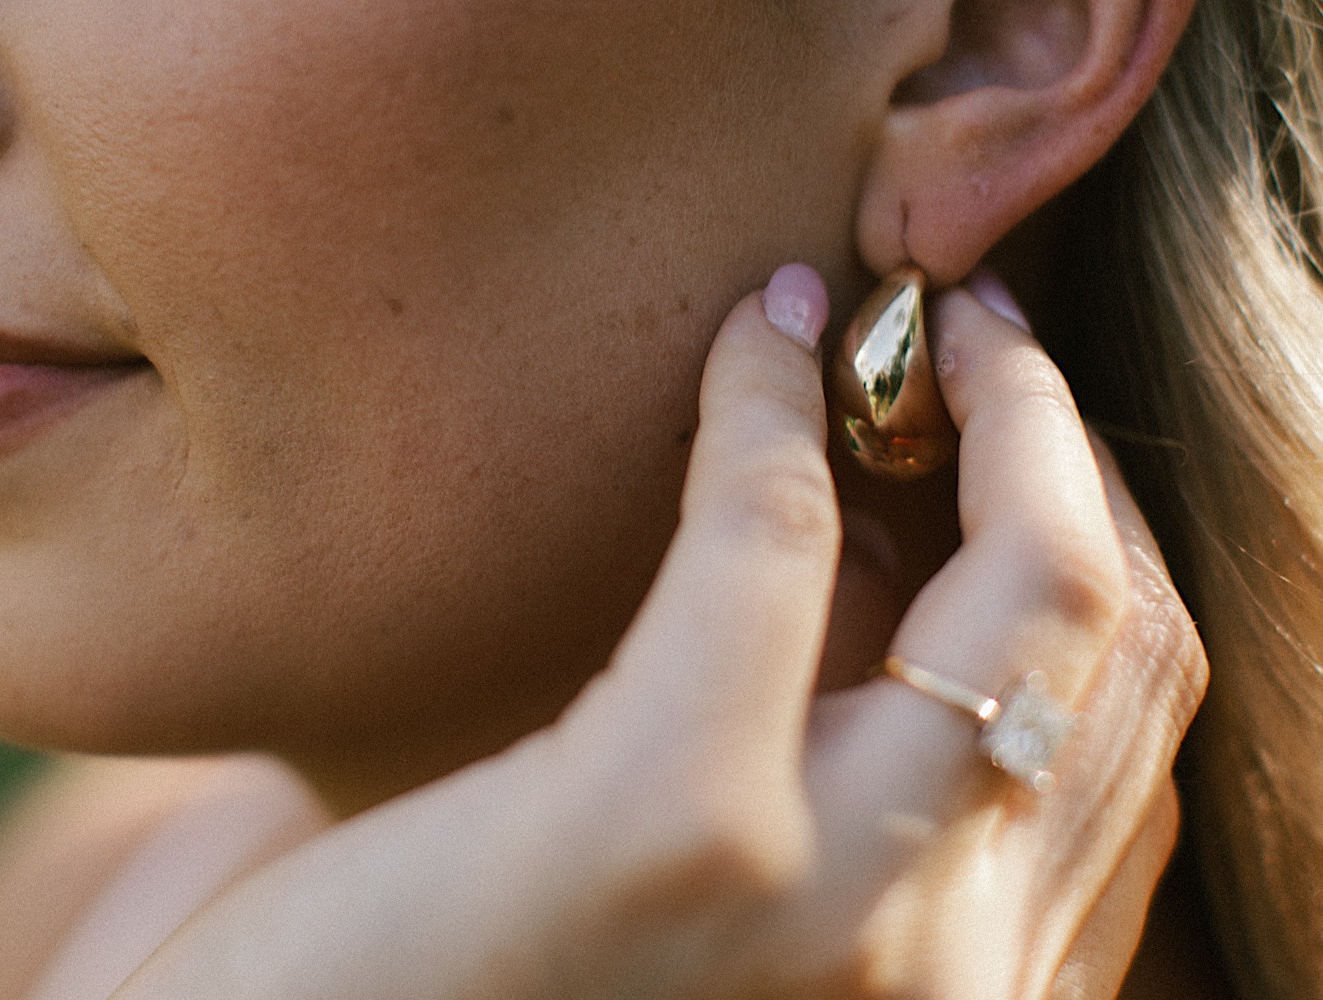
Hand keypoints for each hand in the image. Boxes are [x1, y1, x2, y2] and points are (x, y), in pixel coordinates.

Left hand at [112, 267, 1206, 999]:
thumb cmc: (488, 983)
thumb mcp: (730, 884)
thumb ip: (837, 755)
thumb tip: (896, 522)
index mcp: (962, 984)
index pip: (1122, 734)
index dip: (1094, 545)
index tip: (1016, 426)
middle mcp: (949, 977)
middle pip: (1127, 653)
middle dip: (1073, 457)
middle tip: (974, 339)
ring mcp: (836, 915)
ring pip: (1040, 594)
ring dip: (993, 412)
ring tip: (904, 328)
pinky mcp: (678, 821)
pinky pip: (773, 541)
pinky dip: (770, 403)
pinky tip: (750, 333)